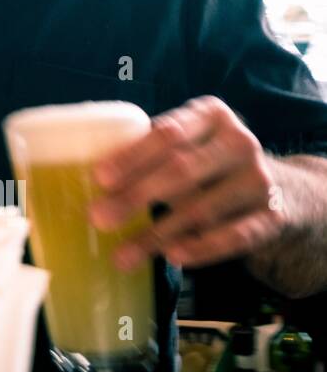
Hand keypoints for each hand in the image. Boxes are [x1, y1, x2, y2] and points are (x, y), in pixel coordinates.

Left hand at [89, 96, 289, 271]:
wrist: (277, 190)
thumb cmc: (207, 163)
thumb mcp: (186, 145)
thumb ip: (150, 152)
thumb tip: (94, 181)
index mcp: (211, 115)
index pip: (168, 134)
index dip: (132, 156)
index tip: (99, 178)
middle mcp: (240, 142)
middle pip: (181, 171)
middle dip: (135, 196)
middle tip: (99, 218)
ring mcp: (260, 180)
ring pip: (201, 209)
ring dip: (157, 234)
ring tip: (122, 254)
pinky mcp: (273, 217)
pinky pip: (234, 237)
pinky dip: (201, 248)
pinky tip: (173, 256)